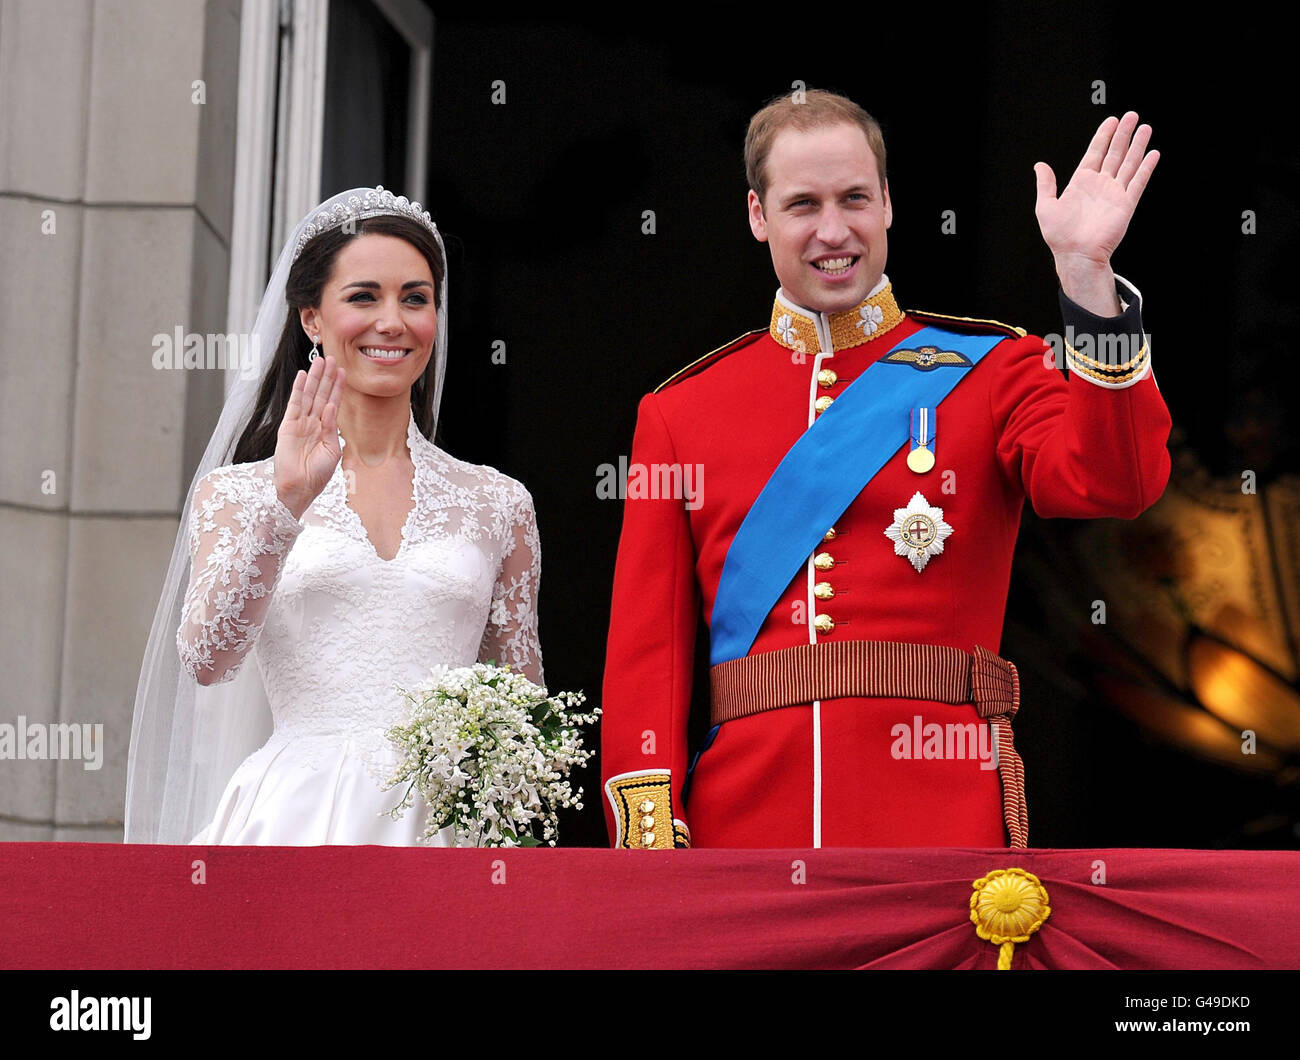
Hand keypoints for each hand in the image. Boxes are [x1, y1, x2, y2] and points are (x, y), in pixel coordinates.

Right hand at [274, 355, 345, 519]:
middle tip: (333, 358)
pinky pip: (294, 404)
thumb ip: (332, 429)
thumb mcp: (332, 451)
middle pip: (321, 395)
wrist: (299, 488)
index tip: (344, 371)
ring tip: (320, 361)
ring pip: (309, 395)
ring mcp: (300, 423)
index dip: (338, 387)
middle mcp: (313, 423)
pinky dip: (298, 389)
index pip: (333, 403)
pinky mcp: (288, 426)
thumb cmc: (317, 475)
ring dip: (315, 378)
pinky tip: (302, 376)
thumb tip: (331, 408)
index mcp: (325, 430)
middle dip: (327, 377)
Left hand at [1034, 112, 1158, 311]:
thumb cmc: (1060, 236)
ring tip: (1144, 127)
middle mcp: (1099, 185)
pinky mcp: (1126, 204)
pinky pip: (1138, 182)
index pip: (1095, 153)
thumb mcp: (1045, 206)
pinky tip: (1152, 154)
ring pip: (1128, 163)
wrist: (1076, 255)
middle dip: (1123, 134)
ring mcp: (1114, 193)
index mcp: (1081, 183)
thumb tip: (1040, 165)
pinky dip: (1145, 167)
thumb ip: (1045, 184)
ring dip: (1137, 145)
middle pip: (1114, 153)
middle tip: (1131, 116)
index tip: (1111, 121)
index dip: (1103, 136)